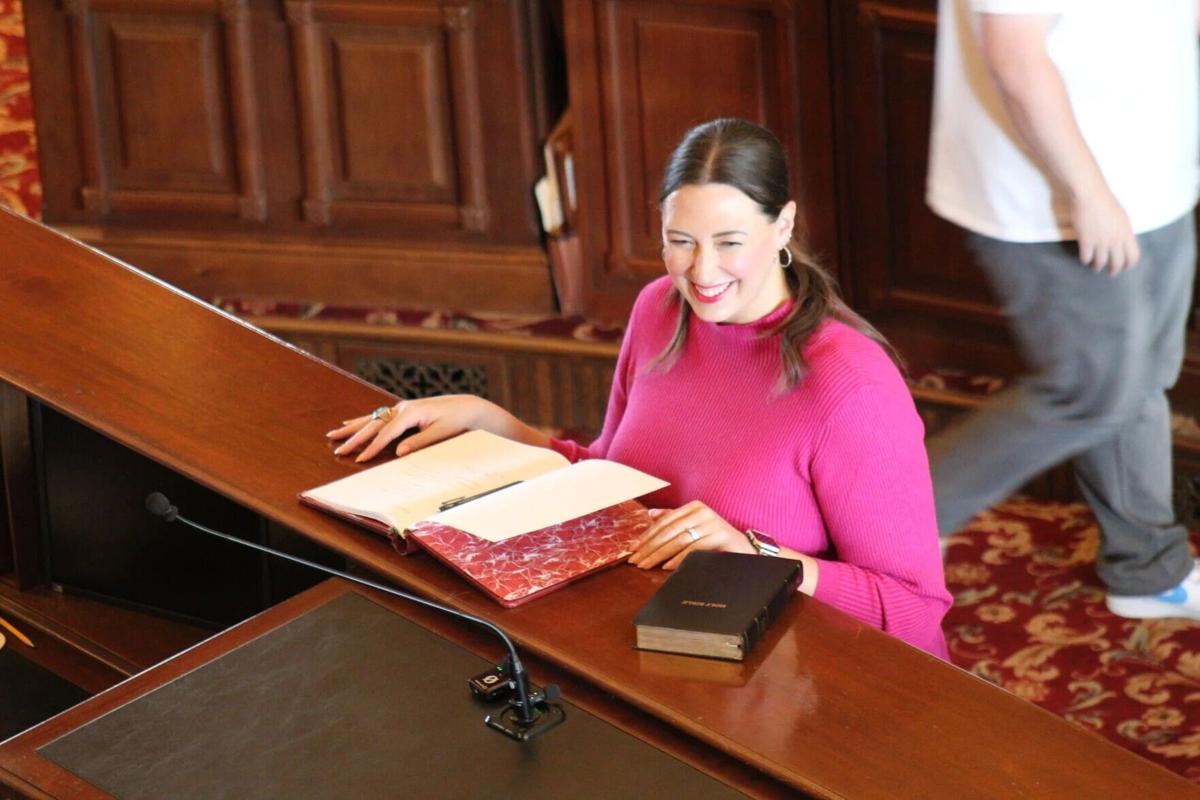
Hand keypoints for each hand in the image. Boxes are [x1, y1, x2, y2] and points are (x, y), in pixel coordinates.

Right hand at [326, 394, 501, 461]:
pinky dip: (362, 421)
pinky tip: (348, 423)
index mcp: (411, 413)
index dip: (372, 447)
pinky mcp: (403, 410)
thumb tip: (398, 452)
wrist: (467, 407)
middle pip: (373, 424)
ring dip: (352, 428)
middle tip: (337, 450)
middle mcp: (402, 408)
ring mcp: (401, 408)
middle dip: (354, 438)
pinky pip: (378, 416)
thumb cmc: (456, 421)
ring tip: (333, 435)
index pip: (386, 433)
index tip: (359, 459)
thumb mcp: (440, 434)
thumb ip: (419, 442)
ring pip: (371, 419)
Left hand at [628, 501, 754, 569]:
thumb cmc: (716, 540)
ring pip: (679, 540)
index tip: (633, 549)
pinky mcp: (720, 535)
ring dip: (660, 554)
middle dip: (649, 547)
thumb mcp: (694, 527)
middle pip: (669, 531)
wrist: (745, 549)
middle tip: (635, 561)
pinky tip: (667, 567)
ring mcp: (712, 522)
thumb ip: (674, 519)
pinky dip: (679, 558)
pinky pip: (694, 548)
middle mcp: (702, 511)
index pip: (664, 522)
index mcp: (693, 506)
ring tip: (647, 565)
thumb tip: (650, 513)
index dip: (647, 536)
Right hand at [1072, 190, 1139, 274]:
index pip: (1133, 256)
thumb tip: (1121, 241)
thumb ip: (1123, 231)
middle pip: (1117, 263)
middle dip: (1114, 270)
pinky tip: (1085, 259)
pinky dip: (1085, 260)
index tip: (1125, 268)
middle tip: (1111, 273)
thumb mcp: (1122, 217)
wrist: (1090, 196)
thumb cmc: (1106, 202)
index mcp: (1127, 233)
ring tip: (1095, 267)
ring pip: (1100, 262)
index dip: (1130, 265)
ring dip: (1098, 267)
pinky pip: (1086, 257)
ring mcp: (1100, 242)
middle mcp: (1115, 240)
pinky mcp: (1086, 241)